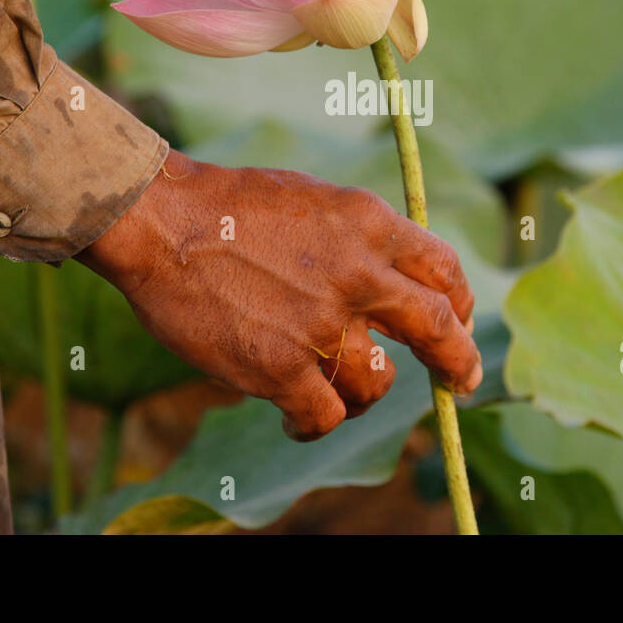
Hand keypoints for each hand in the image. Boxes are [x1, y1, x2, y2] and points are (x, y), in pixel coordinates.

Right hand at [75, 149, 480, 439]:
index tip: (461, 325)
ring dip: (361, 394)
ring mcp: (321, 324)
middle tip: (460, 383)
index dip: (461, 304)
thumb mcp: (314, 198)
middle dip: (458, 361)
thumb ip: (360, 237)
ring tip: (334, 395)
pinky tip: (296, 420)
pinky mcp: (280, 368)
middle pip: (438, 328)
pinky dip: (312, 424)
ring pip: (376, 384)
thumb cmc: (229, 206)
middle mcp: (357, 273)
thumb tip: (392, 277)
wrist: (162, 223)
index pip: (443, 269)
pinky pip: (323, 416)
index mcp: (369, 223)